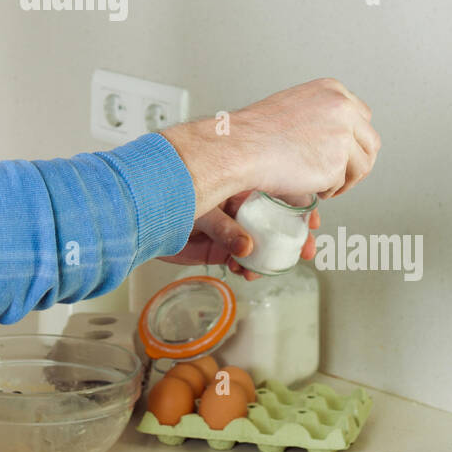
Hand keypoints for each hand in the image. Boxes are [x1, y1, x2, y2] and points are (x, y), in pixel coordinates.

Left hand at [157, 189, 320, 279]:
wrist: (139, 212)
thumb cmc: (166, 194)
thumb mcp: (202, 208)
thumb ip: (225, 229)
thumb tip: (246, 249)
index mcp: (237, 181)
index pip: (277, 192)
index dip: (298, 207)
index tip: (313, 222)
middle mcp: (235, 203)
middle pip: (272, 220)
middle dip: (290, 237)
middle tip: (305, 251)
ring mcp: (227, 225)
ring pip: (258, 242)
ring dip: (268, 256)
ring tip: (270, 268)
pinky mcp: (215, 246)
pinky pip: (238, 258)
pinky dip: (245, 266)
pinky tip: (246, 271)